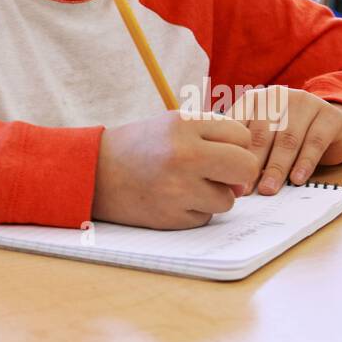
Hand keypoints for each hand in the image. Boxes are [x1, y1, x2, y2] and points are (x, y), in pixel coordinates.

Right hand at [91, 111, 258, 229]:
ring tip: (184, 185)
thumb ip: (212, 140)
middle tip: (220, 175)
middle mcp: (183, 153)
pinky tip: (172, 199)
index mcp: (183, 124)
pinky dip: (194, 211)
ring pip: (228, 199)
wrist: (95, 172)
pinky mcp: (172, 216)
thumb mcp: (172, 126)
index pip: (241, 135)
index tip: (219, 150)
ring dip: (213, 196)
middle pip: (245, 166)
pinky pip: (206, 217)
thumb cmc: (140, 146)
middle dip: (239, 174)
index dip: (236, 145)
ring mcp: (178, 187)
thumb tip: (246, 180)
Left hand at [221, 87, 341, 193]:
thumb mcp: (267, 135)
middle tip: (245, 189)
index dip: (233, 152)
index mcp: (255, 98)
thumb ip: (248, 147)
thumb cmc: (291, 135)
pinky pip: (315, 142)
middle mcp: (278, 96)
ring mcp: (305, 103)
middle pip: (262, 133)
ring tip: (268, 189)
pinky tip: (297, 179)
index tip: (227, 177)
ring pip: (287, 139)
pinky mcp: (329, 116)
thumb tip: (229, 177)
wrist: (334, 127)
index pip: (239, 124)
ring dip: (276, 167)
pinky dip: (304, 163)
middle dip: (252, 164)